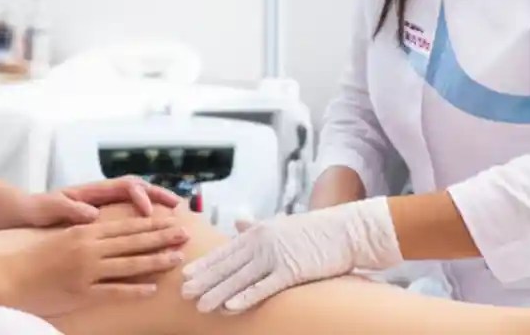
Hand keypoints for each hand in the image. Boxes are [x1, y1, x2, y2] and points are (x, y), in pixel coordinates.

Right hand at [6, 216, 189, 316]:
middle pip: (133, 241)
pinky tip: (152, 288)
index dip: (152, 224)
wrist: (9, 277)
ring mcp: (86, 270)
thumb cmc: (36, 257)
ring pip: (129, 264)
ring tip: (177, 258)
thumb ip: (88, 230)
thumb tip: (106, 223)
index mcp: (86, 231)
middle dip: (162, 237)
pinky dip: (134, 290)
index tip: (172, 220)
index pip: (126, 225)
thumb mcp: (65, 236)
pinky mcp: (81, 292)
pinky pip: (113, 291)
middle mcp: (89, 248)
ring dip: (155, 261)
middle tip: (185, 234)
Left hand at [21, 177, 181, 227]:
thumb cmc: (35, 209)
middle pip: (136, 187)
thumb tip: (93, 214)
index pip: (123, 187)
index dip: (139, 196)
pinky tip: (152, 227)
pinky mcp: (99, 214)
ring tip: (173, 211)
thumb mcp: (49, 208)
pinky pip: (126, 211)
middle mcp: (99, 193)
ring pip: (134, 197)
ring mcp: (100, 202)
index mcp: (90, 191)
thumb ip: (69, 208)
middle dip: (157, 194)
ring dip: (154, 202)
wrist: (21, 211)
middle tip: (177, 205)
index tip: (148, 211)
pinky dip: (142, 215)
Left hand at [180, 197, 402, 312]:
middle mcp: (262, 242)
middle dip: (204, 280)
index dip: (205, 264)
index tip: (186, 274)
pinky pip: (264, 287)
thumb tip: (238, 223)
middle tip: (183, 293)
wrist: (346, 231)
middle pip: (227, 265)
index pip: (225, 250)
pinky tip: (230, 306)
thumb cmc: (315, 230)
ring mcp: (276, 256)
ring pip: (240, 278)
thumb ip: (256, 227)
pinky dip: (246, 296)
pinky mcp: (292, 270)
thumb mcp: (280, 224)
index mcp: (258, 232)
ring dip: (218, 292)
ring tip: (200, 305)